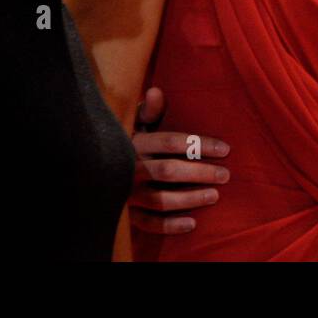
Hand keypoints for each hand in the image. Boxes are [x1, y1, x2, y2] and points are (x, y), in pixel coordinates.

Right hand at [129, 86, 229, 234]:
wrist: (92, 167)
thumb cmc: (123, 139)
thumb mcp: (132, 122)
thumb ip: (148, 111)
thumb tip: (156, 92)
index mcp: (134, 143)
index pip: (171, 142)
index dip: (200, 145)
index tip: (225, 149)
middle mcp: (130, 168)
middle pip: (169, 171)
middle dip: (200, 173)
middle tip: (225, 175)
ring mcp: (127, 193)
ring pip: (160, 200)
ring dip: (190, 199)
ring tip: (215, 195)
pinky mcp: (126, 213)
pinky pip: (148, 223)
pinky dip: (169, 225)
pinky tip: (191, 223)